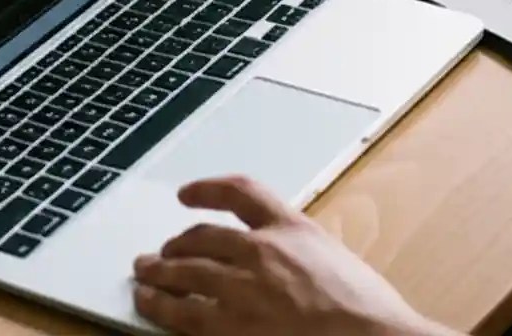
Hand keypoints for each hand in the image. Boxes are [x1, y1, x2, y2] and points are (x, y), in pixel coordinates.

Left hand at [131, 176, 455, 335]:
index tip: (188, 193)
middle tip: (160, 252)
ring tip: (144, 276)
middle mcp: (261, 251)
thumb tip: (280, 260)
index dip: (207, 189)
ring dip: (158, 274)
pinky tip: (151, 306)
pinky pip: (183, 314)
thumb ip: (301, 251)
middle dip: (175, 245)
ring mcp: (243, 290)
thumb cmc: (367, 311)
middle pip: (201, 237)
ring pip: (184, 273)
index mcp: (291, 228)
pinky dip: (162, 308)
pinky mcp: (230, 328)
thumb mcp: (335, 259)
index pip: (240, 192)